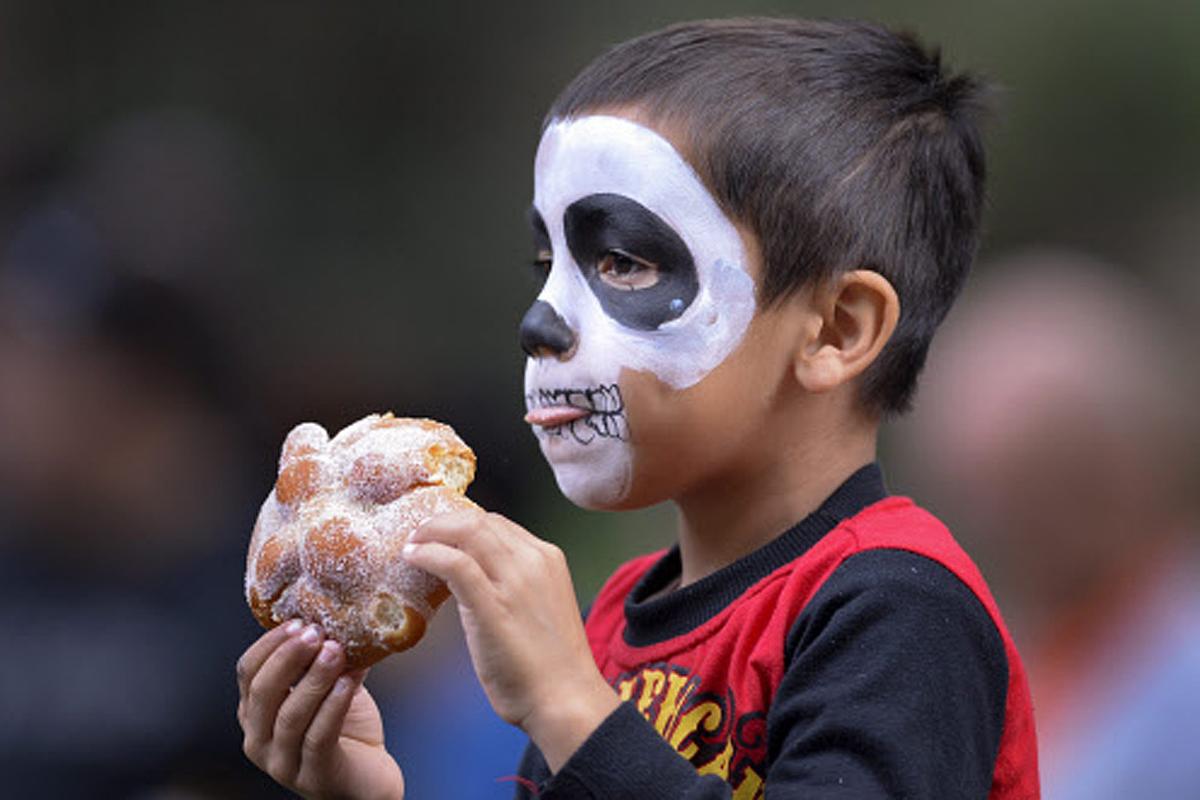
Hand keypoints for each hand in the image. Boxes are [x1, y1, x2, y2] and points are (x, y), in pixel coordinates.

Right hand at [236, 621, 404, 799]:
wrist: (370, 779)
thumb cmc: (347, 731)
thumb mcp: (329, 688)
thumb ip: (326, 659)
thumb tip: (339, 619)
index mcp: (256, 714)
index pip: (247, 673)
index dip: (270, 645)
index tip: (297, 621)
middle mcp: (259, 740)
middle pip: (263, 693)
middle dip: (288, 657)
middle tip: (314, 632)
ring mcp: (283, 763)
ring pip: (290, 715)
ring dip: (314, 678)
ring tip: (336, 651)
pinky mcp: (314, 776)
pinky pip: (318, 738)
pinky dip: (332, 706)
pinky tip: (348, 682)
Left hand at [403, 510, 619, 771]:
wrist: (565, 698)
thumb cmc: (551, 665)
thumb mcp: (538, 606)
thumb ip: (512, 585)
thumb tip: (469, 578)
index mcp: (546, 558)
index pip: (497, 524)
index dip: (461, 523)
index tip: (439, 533)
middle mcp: (533, 560)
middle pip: (479, 520)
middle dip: (442, 522)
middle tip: (418, 535)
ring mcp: (514, 580)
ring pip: (467, 531)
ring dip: (431, 532)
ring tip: (412, 545)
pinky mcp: (492, 605)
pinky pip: (455, 563)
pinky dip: (429, 553)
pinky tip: (413, 558)